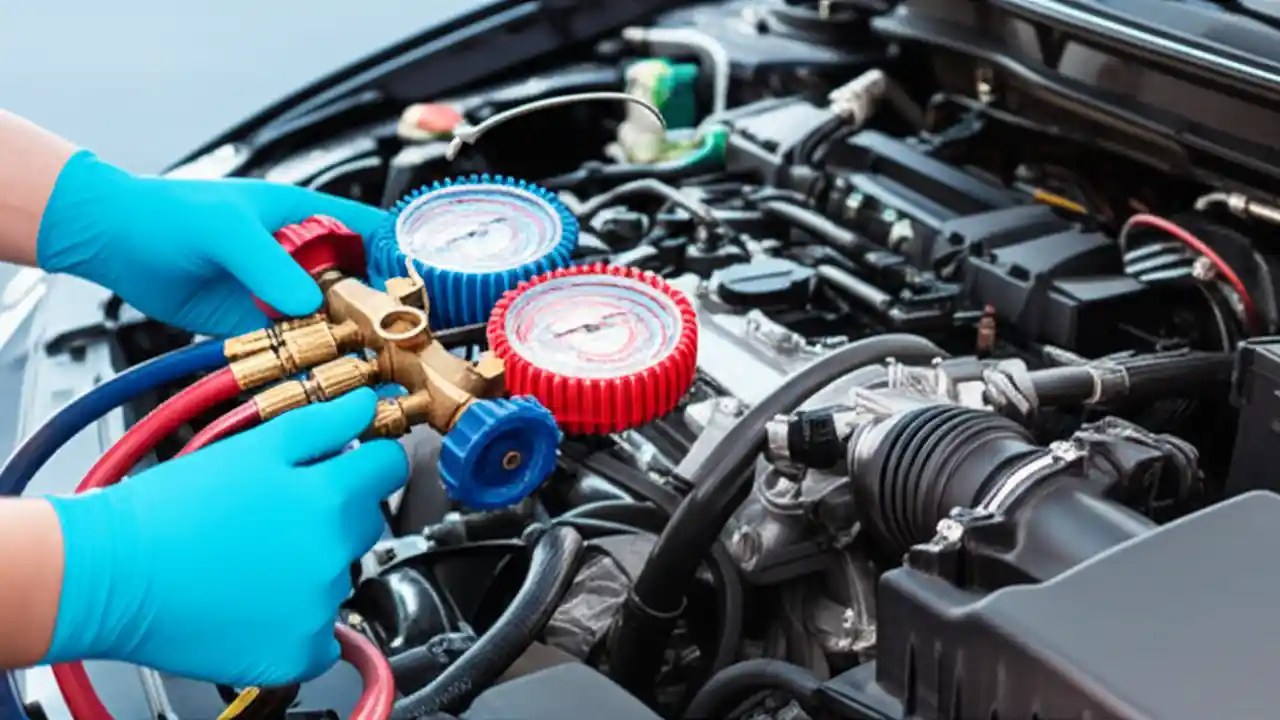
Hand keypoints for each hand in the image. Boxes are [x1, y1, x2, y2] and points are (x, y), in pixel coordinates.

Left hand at [36, 151, 385, 336]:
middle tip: (393, 338)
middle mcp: (298, 256)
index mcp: (304, 217)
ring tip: (363, 363)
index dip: (397, 257)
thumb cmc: (167, 213)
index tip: (418, 287)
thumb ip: (270, 267)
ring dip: (343, 342)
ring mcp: (279, 291)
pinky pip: (292, 343)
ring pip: (327, 320)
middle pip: (355, 286)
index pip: (368, 233)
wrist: (114, 239)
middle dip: (375, 311)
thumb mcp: (227, 231)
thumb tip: (309, 304)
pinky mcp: (256, 322)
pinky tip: (321, 373)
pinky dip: (306, 359)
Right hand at [42, 388, 407, 685]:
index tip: (358, 460)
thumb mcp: (253, 447)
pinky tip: (258, 599)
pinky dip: (301, 621)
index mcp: (328, 498)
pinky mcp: (297, 652)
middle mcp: (333, 554)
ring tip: (251, 555)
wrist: (112, 574)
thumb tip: (372, 404)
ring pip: (340, 574)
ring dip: (312, 563)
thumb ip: (324, 423)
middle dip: (335, 510)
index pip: (390, 467)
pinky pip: (324, 634)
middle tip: (276, 512)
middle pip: (366, 520)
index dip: (374, 456)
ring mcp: (318, 608)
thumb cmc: (172, 509)